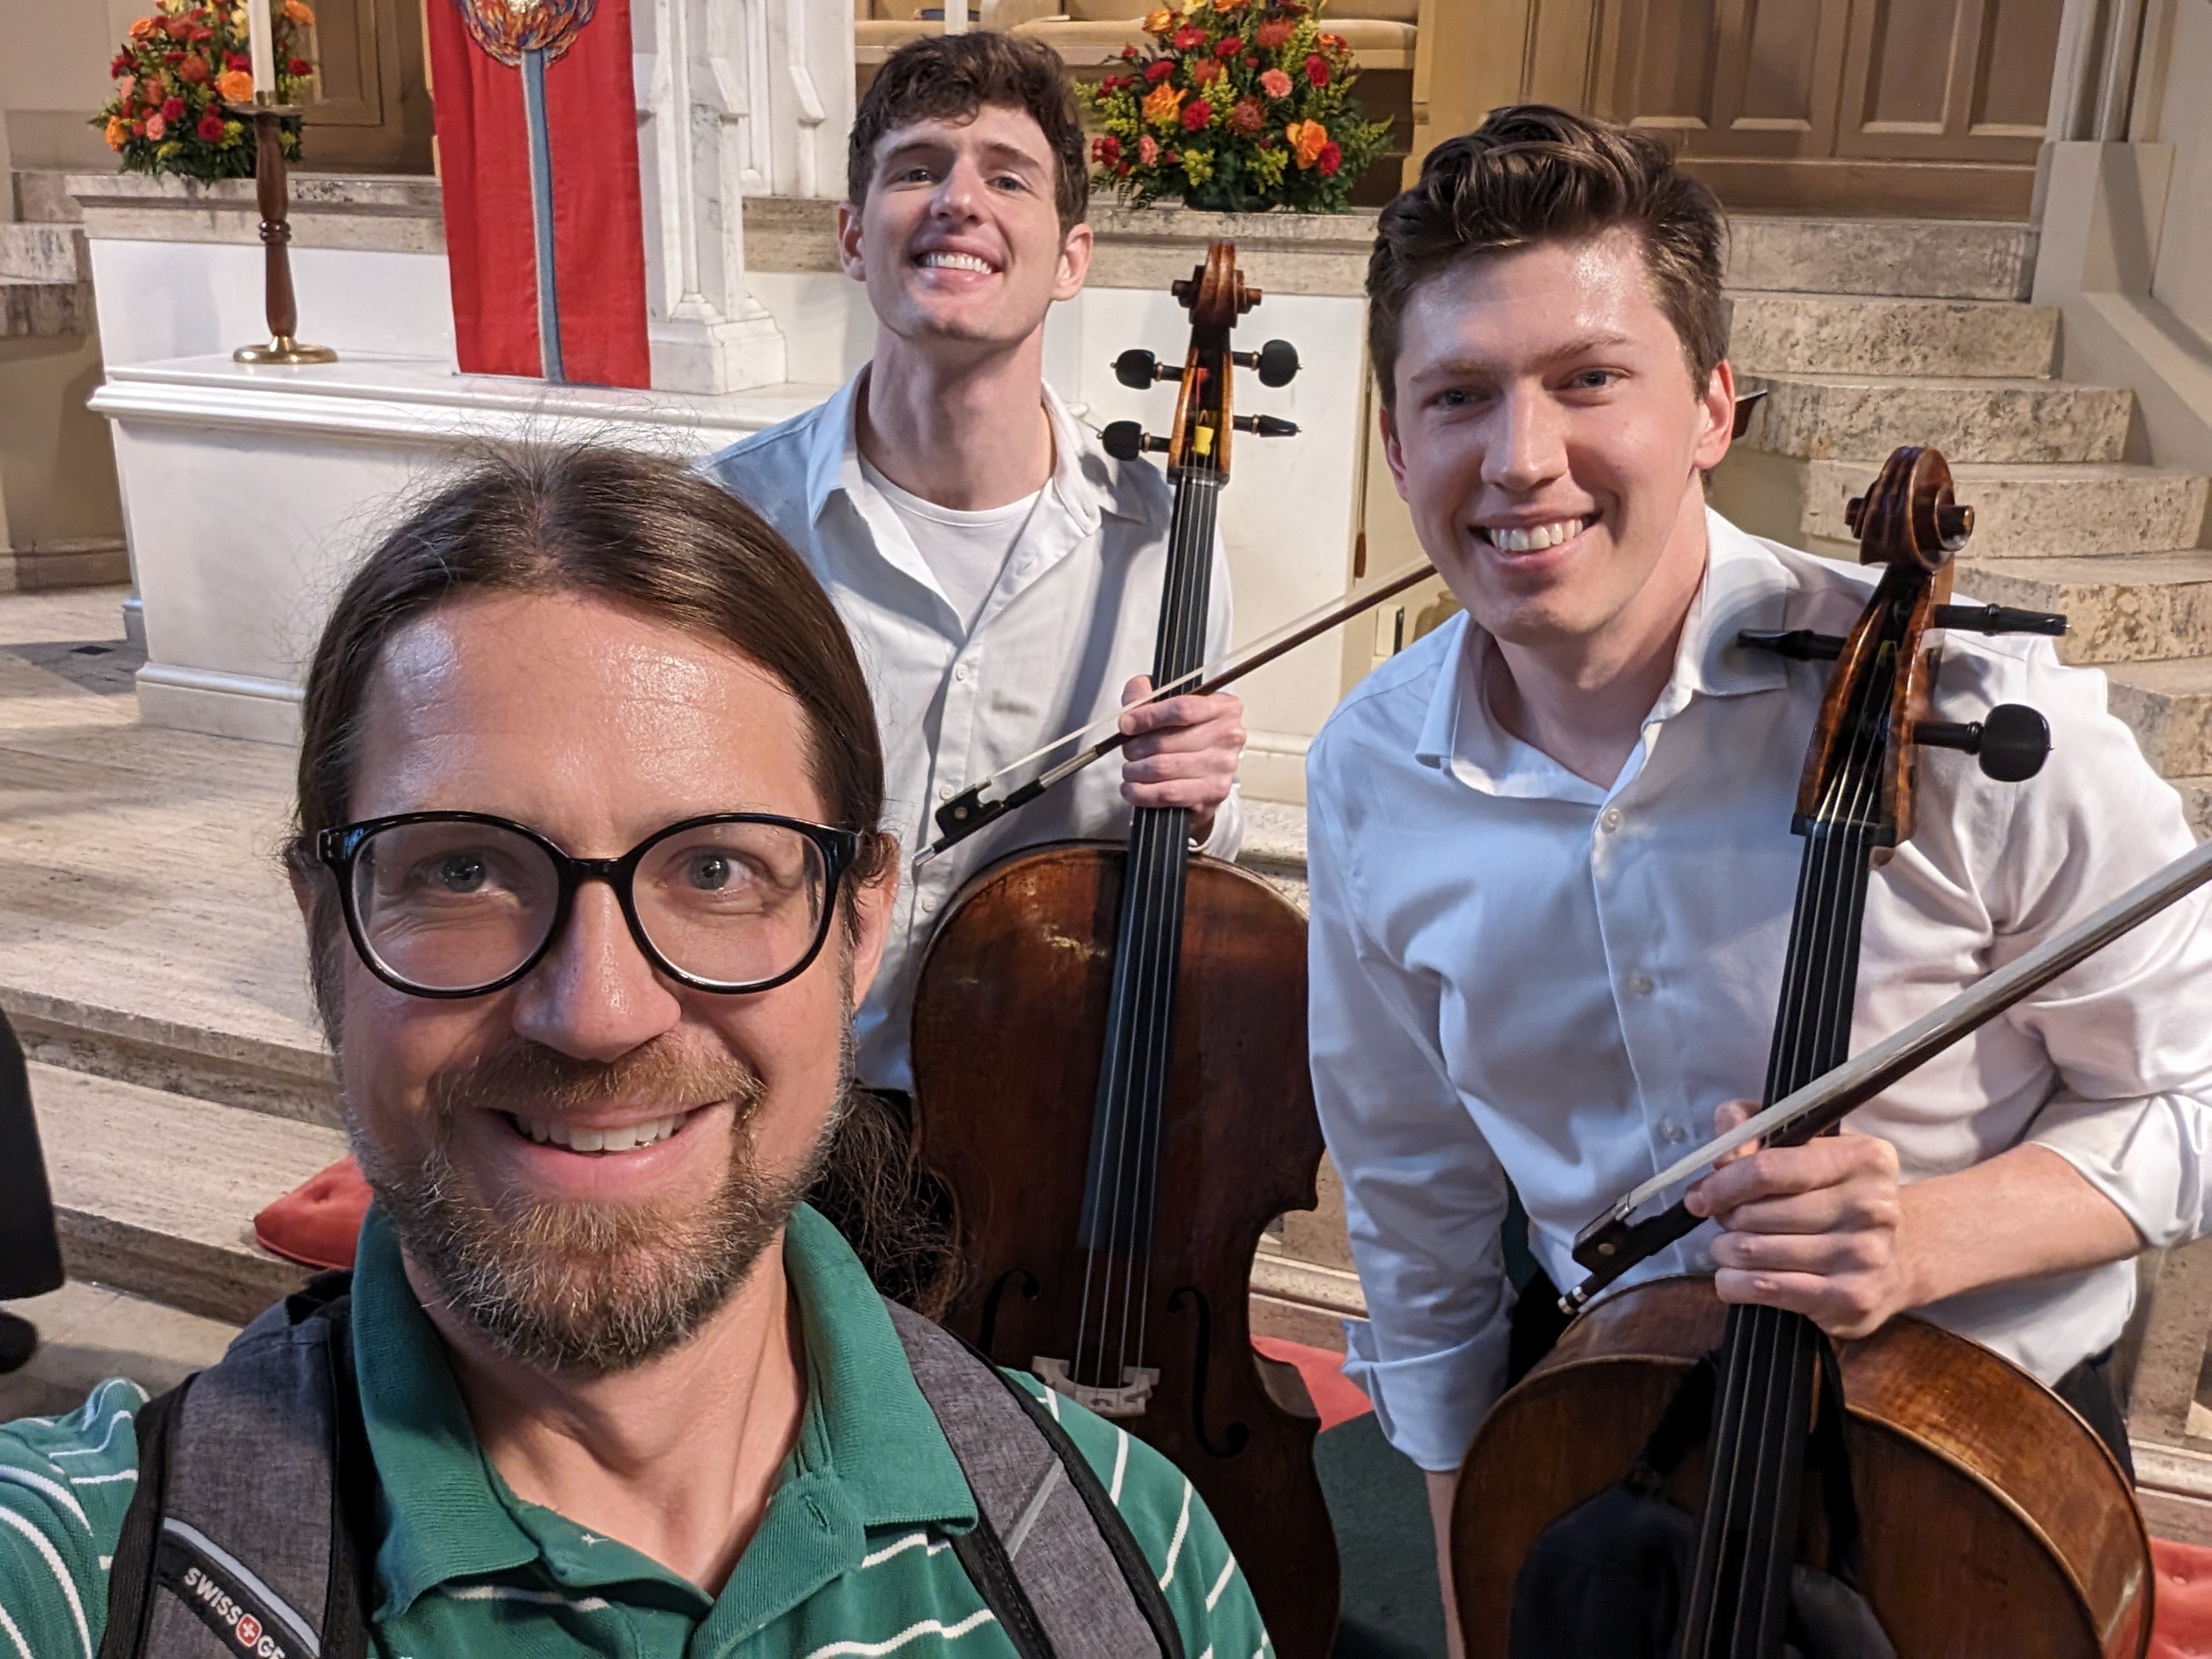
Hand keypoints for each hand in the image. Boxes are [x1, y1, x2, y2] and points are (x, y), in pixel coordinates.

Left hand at [1118, 675, 1244, 842]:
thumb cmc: (1187, 734)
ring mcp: (1224, 766)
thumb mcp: (1169, 705)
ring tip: (1129, 770)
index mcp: (1223, 706)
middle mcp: (1229, 735)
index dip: (1148, 716)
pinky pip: (1169, 793)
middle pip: (1167, 741)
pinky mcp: (1214, 792)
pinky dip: (1143, 792)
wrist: (1207, 772)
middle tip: (1128, 751)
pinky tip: (1132, 789)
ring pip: (1164, 767)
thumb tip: (1131, 701)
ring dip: (1136, 771)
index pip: (1181, 708)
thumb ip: (1147, 694)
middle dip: (1137, 747)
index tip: (1126, 724)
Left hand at [1682, 1100, 1912, 1339]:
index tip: (1702, 1193)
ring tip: (1733, 1246)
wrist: (1898, 1258)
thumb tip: (1722, 1151)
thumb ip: (1754, 1128)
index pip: (1768, 1168)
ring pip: (1753, 1252)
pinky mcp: (1851, 1299)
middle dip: (1727, 1217)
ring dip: (1726, 1250)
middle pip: (1756, 1213)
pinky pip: (1763, 1289)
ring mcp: (1864, 1256)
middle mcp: (1872, 1206)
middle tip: (1727, 1220)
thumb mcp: (1807, 1145)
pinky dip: (1733, 1282)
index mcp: (1863, 1158)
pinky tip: (1737, 1276)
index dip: (1724, 1182)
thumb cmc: (1836, 1195)